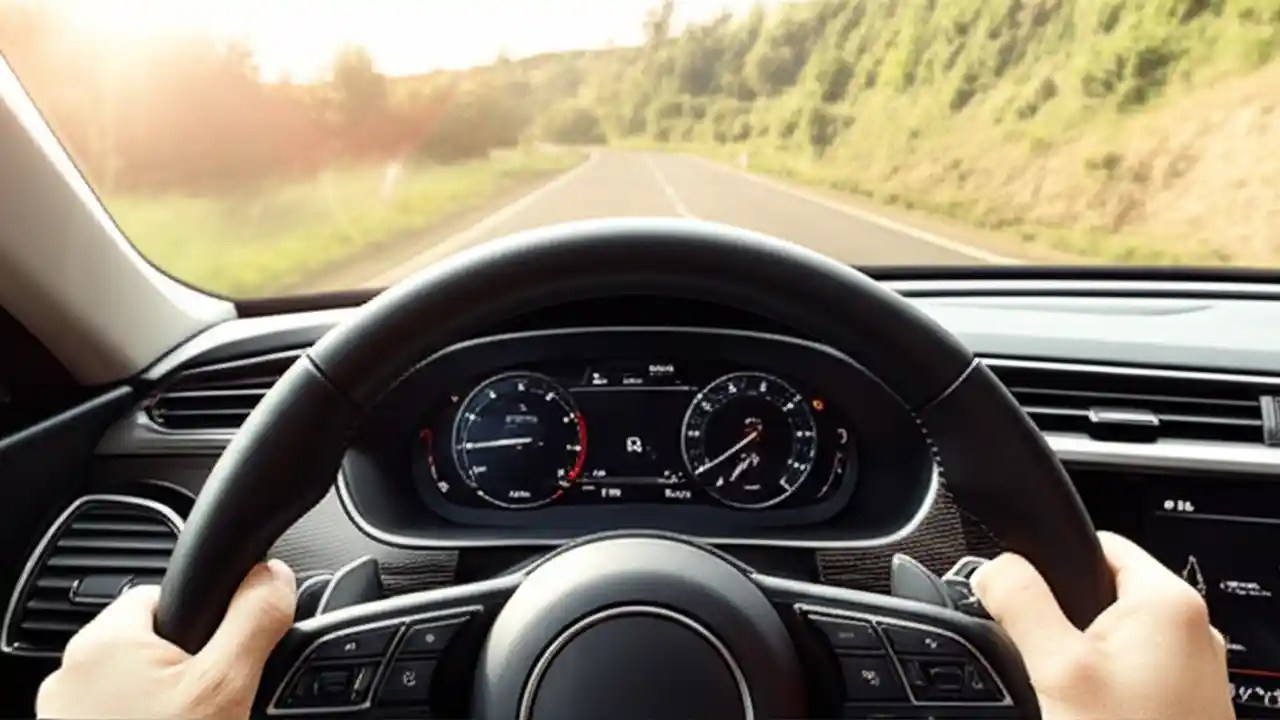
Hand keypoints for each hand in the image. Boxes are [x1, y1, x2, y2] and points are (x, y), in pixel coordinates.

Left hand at [37, 559, 295, 719]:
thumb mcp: (226, 687)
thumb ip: (253, 620)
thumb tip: (272, 574)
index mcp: (103, 640)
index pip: (165, 594)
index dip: (208, 619)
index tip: (226, 656)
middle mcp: (70, 674)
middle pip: (152, 646)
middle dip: (189, 670)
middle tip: (216, 708)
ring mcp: (63, 718)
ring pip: (135, 690)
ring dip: (167, 706)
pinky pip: (118, 719)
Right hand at [973, 532, 1233, 719]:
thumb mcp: (1055, 668)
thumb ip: (1019, 603)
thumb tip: (994, 567)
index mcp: (1167, 601)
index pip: (1095, 544)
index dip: (1046, 563)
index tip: (1017, 595)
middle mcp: (1191, 629)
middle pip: (1100, 592)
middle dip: (1058, 618)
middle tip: (1038, 660)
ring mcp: (1194, 670)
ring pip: (1113, 636)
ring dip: (1078, 656)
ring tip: (1064, 696)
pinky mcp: (1186, 704)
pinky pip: (1132, 672)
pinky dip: (1102, 685)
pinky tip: (1087, 717)